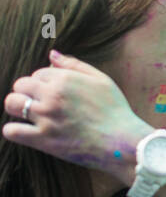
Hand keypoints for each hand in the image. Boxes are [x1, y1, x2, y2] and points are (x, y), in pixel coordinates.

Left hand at [2, 51, 149, 181]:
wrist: (123, 142)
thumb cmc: (116, 110)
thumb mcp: (102, 80)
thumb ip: (75, 65)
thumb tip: (52, 54)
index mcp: (66, 79)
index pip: (38, 73)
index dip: (45, 82)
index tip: (55, 94)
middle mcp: (52, 96)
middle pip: (20, 85)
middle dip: (27, 92)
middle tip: (40, 103)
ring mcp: (46, 117)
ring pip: (11, 103)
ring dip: (16, 107)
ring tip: (29, 114)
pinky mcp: (42, 139)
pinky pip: (11, 130)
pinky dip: (14, 130)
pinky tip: (27, 131)